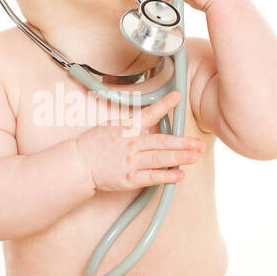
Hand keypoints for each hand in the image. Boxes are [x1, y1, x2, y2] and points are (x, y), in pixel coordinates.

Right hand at [73, 90, 204, 191]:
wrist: (78, 164)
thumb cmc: (94, 145)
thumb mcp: (112, 126)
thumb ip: (132, 124)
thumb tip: (150, 117)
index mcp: (127, 128)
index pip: (148, 114)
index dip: (164, 105)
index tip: (177, 96)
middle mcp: (131, 144)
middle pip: (161, 141)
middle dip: (182, 142)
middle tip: (198, 143)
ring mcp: (130, 162)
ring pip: (159, 158)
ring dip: (179, 157)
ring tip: (194, 156)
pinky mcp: (128, 179)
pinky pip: (151, 177)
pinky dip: (166, 176)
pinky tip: (179, 175)